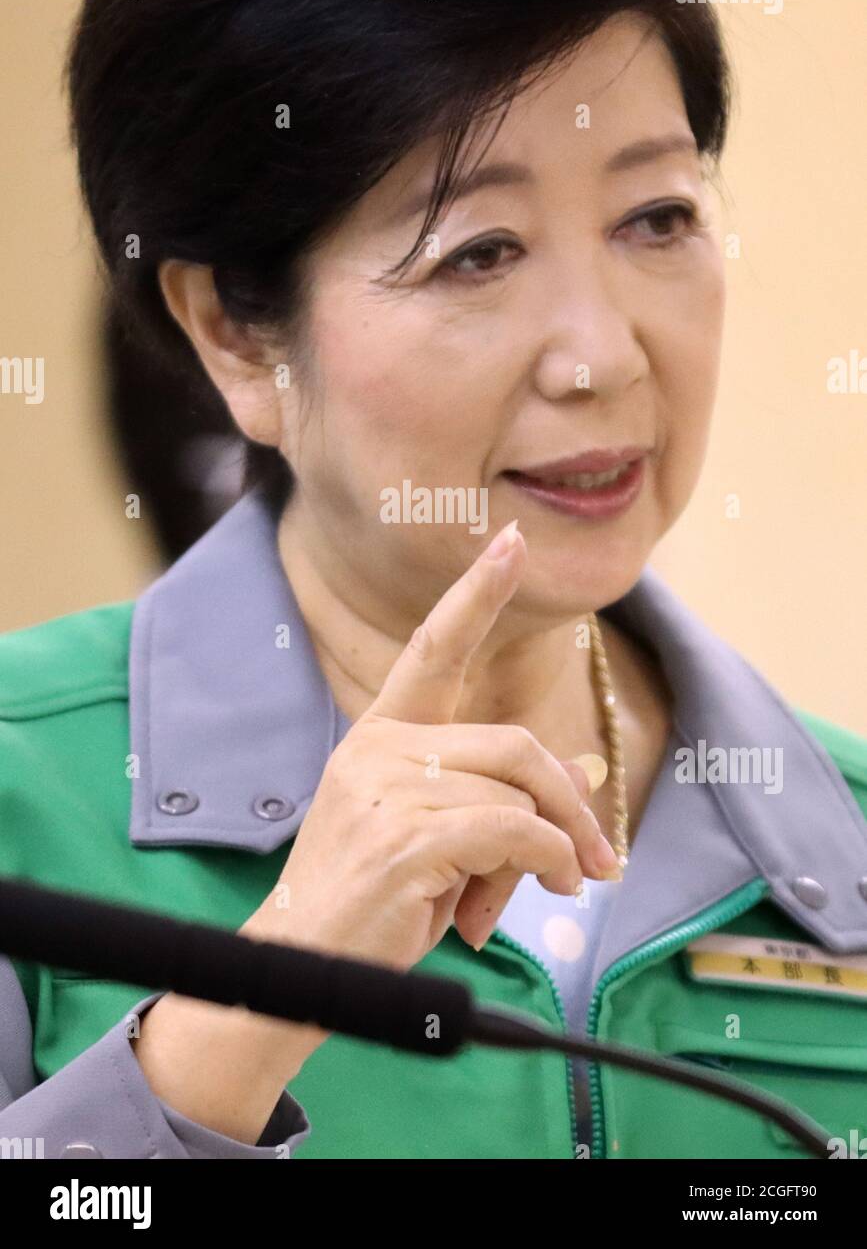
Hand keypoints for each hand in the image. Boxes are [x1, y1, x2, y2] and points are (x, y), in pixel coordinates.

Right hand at [243, 519, 620, 970]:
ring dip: (559, 844)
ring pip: (518, 790)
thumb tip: (582, 774)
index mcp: (379, 737)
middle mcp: (379, 749)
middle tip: (601, 856)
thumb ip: (497, 799)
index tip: (510, 541)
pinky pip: (514, 828)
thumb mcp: (439, 840)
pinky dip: (549, 858)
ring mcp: (388, 789)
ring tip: (562, 887)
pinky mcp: (408, 836)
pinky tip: (550, 888)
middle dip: (569, 800)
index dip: (476, 594)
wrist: (306, 968)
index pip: (433, 650)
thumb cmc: (374, 903)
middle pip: (514, 744)